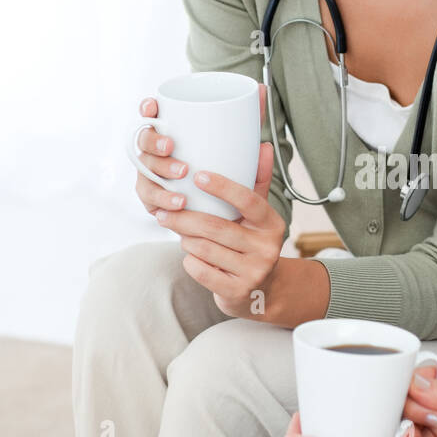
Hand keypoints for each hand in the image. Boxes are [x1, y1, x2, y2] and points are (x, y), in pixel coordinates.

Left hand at [144, 85, 286, 317]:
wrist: (261, 292)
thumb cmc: (251, 243)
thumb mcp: (258, 215)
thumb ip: (257, 181)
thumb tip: (263, 145)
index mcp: (272, 224)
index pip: (249, 201)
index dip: (224, 187)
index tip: (198, 175)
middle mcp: (267, 248)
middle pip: (217, 227)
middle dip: (186, 218)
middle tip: (165, 212)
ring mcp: (253, 272)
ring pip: (205, 248)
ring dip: (186, 238)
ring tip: (178, 232)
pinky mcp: (237, 291)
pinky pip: (201, 270)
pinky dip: (190, 261)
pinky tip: (191, 255)